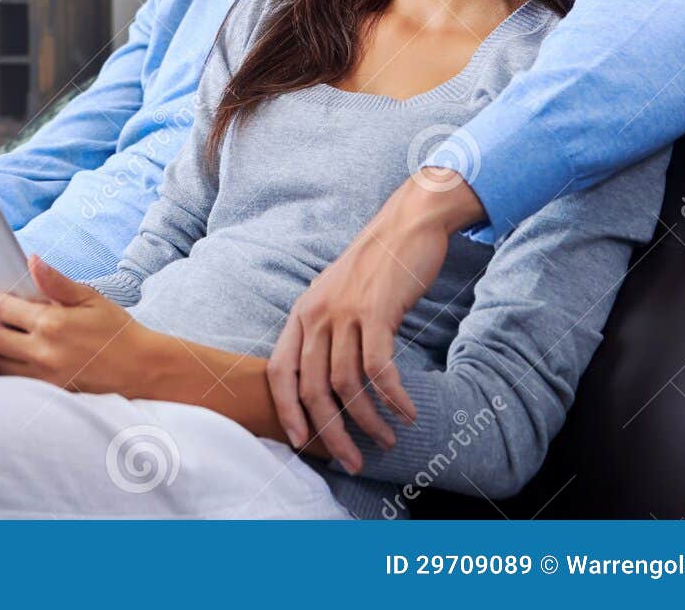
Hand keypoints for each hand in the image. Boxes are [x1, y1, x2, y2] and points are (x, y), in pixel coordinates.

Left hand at [0, 255, 159, 394]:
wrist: (142, 369)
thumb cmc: (116, 331)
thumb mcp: (89, 298)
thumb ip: (56, 282)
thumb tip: (32, 259)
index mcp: (52, 324)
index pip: (2, 310)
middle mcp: (43, 353)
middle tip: (4, 319)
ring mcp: (45, 378)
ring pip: (0, 364)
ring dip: (1, 350)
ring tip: (15, 338)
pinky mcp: (49, 395)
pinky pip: (16, 382)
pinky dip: (13, 369)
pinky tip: (25, 358)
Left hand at [268, 172, 479, 471]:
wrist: (406, 224)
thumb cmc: (376, 267)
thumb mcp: (336, 296)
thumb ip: (327, 331)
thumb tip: (328, 380)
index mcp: (301, 313)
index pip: (279, 372)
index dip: (287, 412)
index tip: (302, 444)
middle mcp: (316, 314)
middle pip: (312, 387)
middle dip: (330, 432)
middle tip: (351, 461)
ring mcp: (345, 312)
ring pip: (346, 383)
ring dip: (367, 419)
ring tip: (386, 439)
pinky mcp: (376, 311)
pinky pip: (379, 367)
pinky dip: (391, 396)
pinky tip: (405, 411)